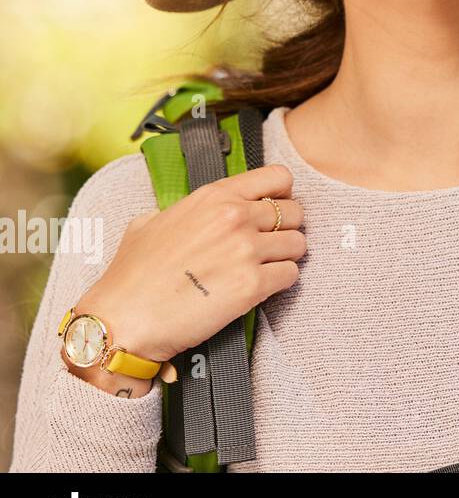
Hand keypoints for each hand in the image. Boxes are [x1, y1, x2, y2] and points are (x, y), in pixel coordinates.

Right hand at [76, 164, 305, 363]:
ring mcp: (246, 250)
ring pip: (298, 244)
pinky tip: (260, 287)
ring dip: (286, 257)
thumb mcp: (149, 223)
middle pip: (295, 212)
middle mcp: (235, 217)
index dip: (282, 193)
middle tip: (269, 245)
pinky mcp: (253, 285)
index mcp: (214, 197)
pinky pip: (291, 275)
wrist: (122, 320)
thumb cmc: (132, 276)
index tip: (275, 207)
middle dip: (286, 229)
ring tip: (265, 268)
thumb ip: (183, 211)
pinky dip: (281, 282)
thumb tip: (193, 214)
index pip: (278, 177)